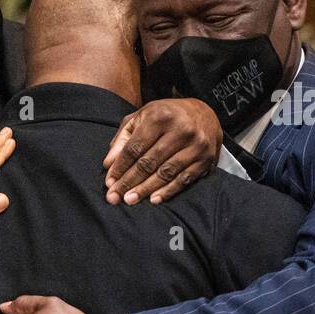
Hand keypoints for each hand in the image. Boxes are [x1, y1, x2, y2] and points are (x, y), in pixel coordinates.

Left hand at [103, 98, 221, 204]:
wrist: (205, 113)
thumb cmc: (165, 116)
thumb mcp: (141, 117)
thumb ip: (122, 139)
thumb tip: (108, 164)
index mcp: (159, 116)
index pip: (134, 148)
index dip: (120, 167)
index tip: (109, 183)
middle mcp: (180, 129)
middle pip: (148, 162)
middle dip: (129, 182)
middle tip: (115, 197)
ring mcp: (195, 145)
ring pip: (165, 173)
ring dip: (146, 189)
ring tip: (130, 200)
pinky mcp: (206, 158)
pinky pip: (183, 179)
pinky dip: (168, 191)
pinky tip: (154, 199)